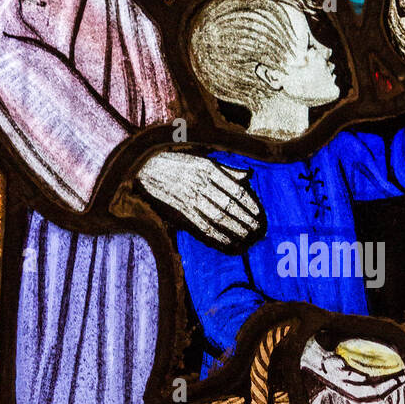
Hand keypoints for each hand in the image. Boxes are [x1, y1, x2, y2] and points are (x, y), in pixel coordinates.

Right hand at [137, 151, 261, 246]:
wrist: (144, 167)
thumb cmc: (176, 164)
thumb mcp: (201, 160)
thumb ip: (226, 169)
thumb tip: (247, 175)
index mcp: (209, 170)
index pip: (236, 190)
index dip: (250, 205)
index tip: (260, 215)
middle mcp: (201, 184)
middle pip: (230, 206)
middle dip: (247, 221)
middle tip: (258, 231)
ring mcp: (190, 199)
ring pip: (219, 218)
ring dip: (236, 231)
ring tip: (249, 239)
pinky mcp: (180, 213)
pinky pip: (203, 228)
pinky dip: (218, 238)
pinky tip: (230, 243)